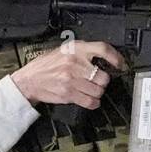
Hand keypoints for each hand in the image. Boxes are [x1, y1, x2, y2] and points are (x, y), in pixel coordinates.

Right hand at [9, 40, 125, 108]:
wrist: (29, 80)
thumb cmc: (46, 65)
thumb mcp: (63, 50)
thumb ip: (82, 52)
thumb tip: (103, 58)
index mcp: (75, 49)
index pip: (102, 49)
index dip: (116, 57)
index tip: (121, 64)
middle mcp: (74, 63)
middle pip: (103, 76)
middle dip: (103, 82)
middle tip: (98, 81)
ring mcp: (71, 80)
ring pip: (98, 91)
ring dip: (98, 93)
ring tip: (91, 90)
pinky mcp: (68, 94)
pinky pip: (90, 101)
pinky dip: (93, 103)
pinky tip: (90, 99)